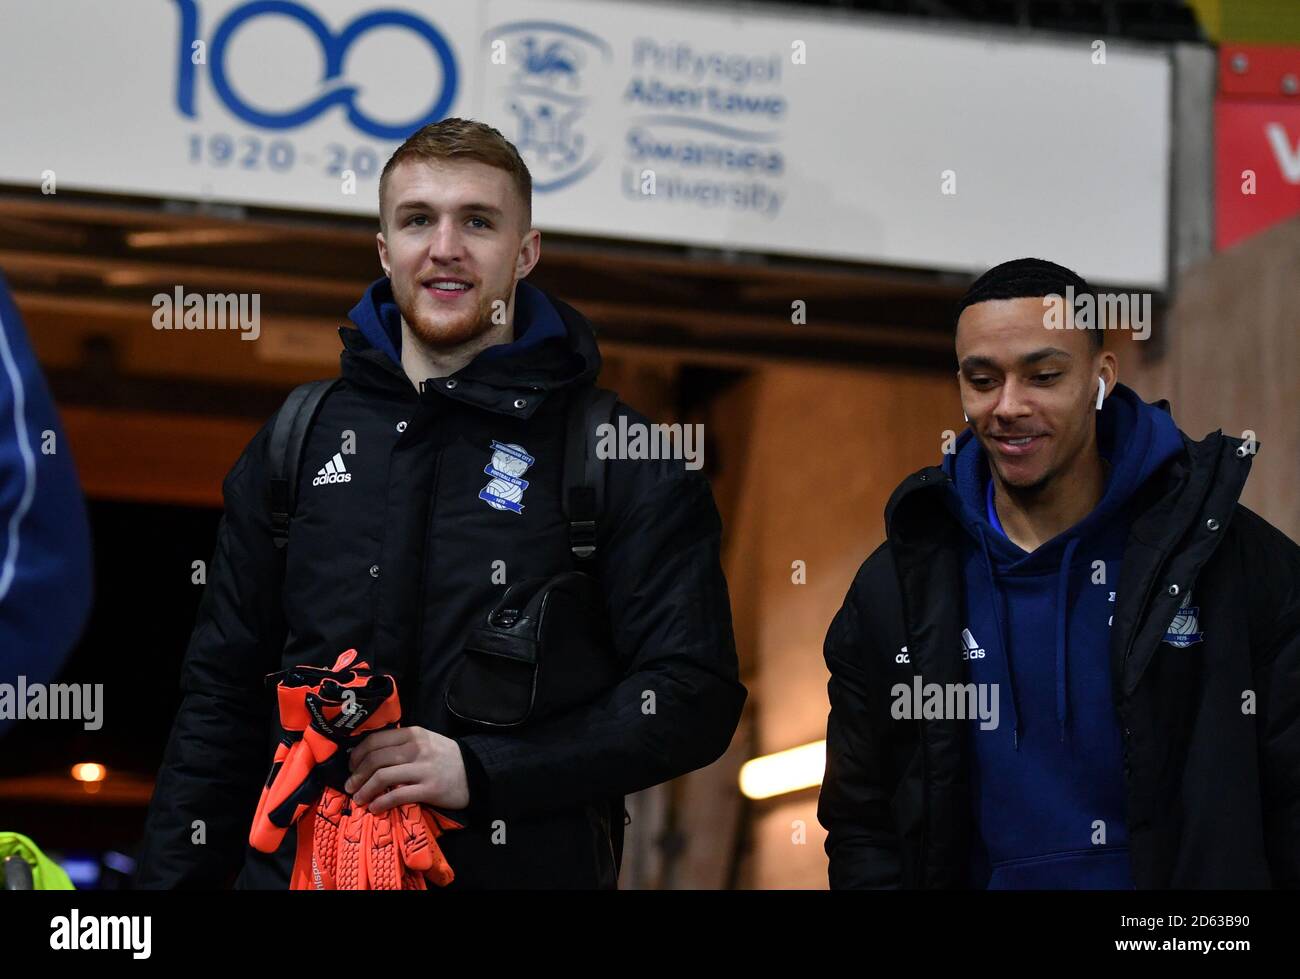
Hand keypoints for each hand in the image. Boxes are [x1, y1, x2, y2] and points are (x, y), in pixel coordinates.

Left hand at [344, 726, 469, 812]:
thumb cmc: (444, 757)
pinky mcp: (429, 789)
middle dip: (356, 775)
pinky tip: (375, 808)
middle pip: (375, 759)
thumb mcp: (424, 742)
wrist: (475, 771)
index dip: (357, 755)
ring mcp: (423, 769)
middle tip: (350, 786)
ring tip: (358, 798)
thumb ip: (400, 745)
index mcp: (412, 734)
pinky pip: (397, 795)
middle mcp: (416, 749)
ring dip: (364, 789)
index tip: (351, 767)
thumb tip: (367, 757)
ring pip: (382, 776)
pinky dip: (381, 803)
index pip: (375, 741)